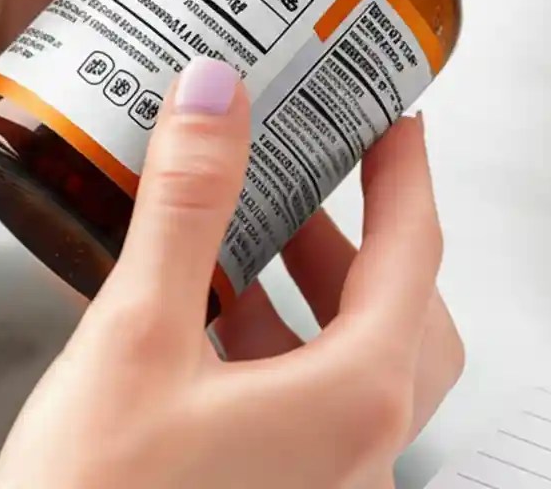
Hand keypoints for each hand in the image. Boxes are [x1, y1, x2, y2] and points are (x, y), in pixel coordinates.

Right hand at [0, 58, 463, 488]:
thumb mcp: (137, 340)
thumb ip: (184, 210)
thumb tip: (216, 100)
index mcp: (356, 398)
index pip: (414, 252)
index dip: (405, 174)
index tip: (395, 122)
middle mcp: (363, 449)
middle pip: (402, 311)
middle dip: (361, 237)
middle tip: (324, 177)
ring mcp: (329, 484)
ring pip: (356, 364)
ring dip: (316, 295)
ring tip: (255, 236)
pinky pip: (310, 408)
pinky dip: (280, 350)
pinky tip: (212, 322)